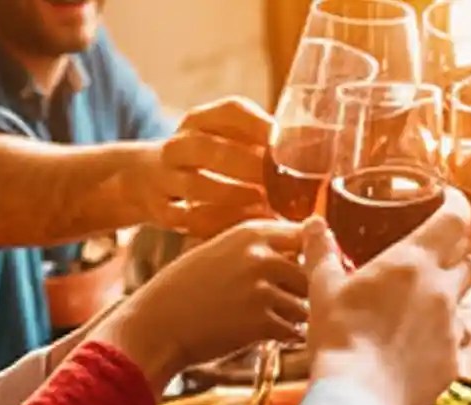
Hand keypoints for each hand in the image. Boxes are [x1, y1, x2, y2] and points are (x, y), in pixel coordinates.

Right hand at [92, 220, 312, 391]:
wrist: (156, 325)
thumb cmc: (183, 291)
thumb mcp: (218, 252)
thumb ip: (255, 249)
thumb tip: (299, 250)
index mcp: (250, 233)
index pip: (303, 235)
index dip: (310, 255)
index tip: (309, 269)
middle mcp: (260, 256)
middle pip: (311, 273)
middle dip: (306, 291)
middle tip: (290, 304)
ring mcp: (262, 289)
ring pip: (305, 304)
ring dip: (296, 316)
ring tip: (275, 321)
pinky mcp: (261, 322)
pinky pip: (293, 330)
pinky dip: (286, 337)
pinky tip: (270, 336)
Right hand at [131, 97, 274, 238]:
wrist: (147, 179)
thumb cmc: (210, 161)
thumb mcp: (229, 140)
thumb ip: (266, 143)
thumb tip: (323, 148)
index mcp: (202, 119)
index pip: (232, 111)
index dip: (262, 127)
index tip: (288, 146)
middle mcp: (180, 143)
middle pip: (209, 149)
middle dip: (248, 167)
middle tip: (279, 185)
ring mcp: (165, 176)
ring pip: (198, 185)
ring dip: (235, 198)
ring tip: (266, 208)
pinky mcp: (161, 209)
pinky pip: (189, 218)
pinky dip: (219, 224)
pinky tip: (245, 228)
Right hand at [306, 188, 470, 404]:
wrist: (357, 396)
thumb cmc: (340, 339)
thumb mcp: (323, 288)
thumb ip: (321, 252)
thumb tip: (313, 226)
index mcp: (413, 262)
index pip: (456, 219)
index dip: (458, 205)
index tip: (452, 200)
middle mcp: (442, 291)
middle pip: (469, 260)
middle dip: (456, 256)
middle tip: (433, 259)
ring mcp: (452, 329)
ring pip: (464, 303)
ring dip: (447, 300)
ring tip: (418, 308)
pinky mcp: (453, 362)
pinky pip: (455, 343)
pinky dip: (440, 339)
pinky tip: (414, 348)